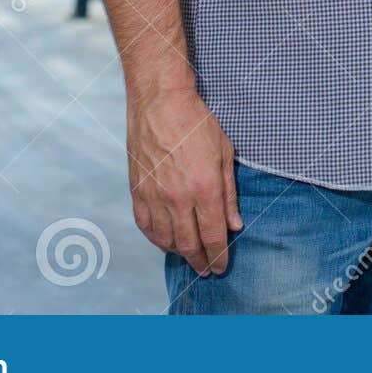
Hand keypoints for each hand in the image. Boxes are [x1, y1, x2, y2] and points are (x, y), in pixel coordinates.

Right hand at [125, 84, 241, 275]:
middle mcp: (178, 198)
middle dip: (201, 261)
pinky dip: (157, 239)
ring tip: (190, 257)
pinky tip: (166, 242)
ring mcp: (155, 197)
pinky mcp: (137, 191)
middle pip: (190, 244)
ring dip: (180, 253)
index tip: (222, 267)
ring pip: (167, 240)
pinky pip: (146, 226)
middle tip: (207, 270)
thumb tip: (234, 225)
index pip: (214, 236)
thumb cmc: (197, 123)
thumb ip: (229, 193)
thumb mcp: (224, 153)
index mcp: (205, 188)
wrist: (160, 102)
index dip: (219, 256)